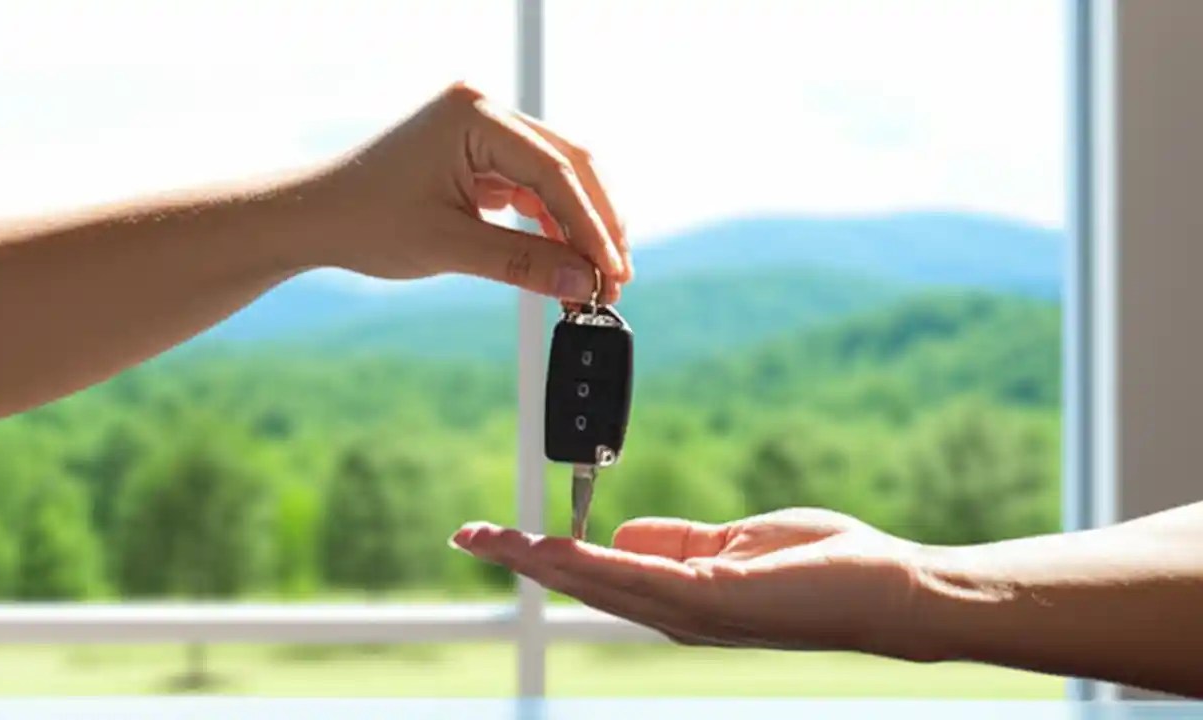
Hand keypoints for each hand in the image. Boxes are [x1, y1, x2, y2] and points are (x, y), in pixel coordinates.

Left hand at [297, 82, 630, 302]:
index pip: (555, 170)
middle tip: (616, 278)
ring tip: (595, 276)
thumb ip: (523, 263)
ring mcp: (483, 129)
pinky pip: (533, 185)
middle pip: (569, 164)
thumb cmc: (365, 221)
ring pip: (557, 176)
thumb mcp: (449, 246)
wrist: (314, 217)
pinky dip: (553, 222)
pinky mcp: (479, 153)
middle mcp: (483, 110)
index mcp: (473, 114)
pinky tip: (567, 258)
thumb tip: (582, 283)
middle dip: (596, 223)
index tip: (611, 272)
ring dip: (579, 225)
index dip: (591, 225)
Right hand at [451, 508, 930, 659]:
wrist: (885, 588)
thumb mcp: (730, 542)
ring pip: (595, 583)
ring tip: (489, 540)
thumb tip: (622, 532)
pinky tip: (553, 549)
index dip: (545, 555)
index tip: (501, 535)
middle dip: (521, 560)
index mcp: (678, 595)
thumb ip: (675, 541)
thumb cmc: (821, 565)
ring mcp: (689, 611)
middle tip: (467, 536)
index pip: (597, 573)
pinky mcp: (711, 599)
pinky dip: (587, 562)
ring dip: (538, 561)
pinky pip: (635, 576)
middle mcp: (673, 613)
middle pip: (581, 583)